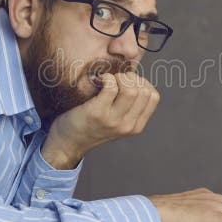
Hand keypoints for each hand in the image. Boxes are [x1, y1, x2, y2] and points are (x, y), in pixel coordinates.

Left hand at [41, 72, 159, 168]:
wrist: (67, 143)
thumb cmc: (90, 126)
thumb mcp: (117, 122)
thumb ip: (129, 107)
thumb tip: (134, 78)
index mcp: (136, 126)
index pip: (153, 96)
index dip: (143, 83)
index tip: (128, 83)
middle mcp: (128, 125)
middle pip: (143, 90)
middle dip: (131, 78)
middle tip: (116, 80)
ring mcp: (113, 120)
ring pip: (131, 89)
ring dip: (119, 78)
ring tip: (108, 80)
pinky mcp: (97, 113)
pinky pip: (111, 86)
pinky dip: (107, 78)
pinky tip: (99, 81)